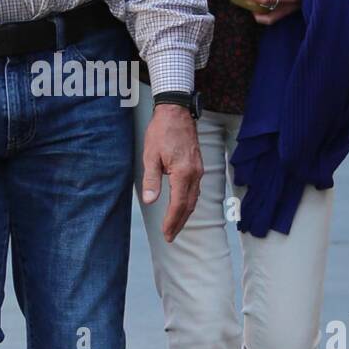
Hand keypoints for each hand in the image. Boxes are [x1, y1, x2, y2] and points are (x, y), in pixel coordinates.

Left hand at [140, 105, 203, 242]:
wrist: (176, 112)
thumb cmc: (162, 131)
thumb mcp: (150, 156)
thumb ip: (151, 180)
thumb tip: (150, 200)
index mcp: (183, 172)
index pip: (178, 204)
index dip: (172, 221)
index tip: (166, 234)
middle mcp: (195, 173)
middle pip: (189, 205)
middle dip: (179, 222)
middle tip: (170, 236)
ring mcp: (199, 169)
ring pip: (194, 198)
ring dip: (185, 214)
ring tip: (175, 226)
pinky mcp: (198, 165)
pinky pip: (195, 189)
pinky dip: (189, 201)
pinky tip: (183, 205)